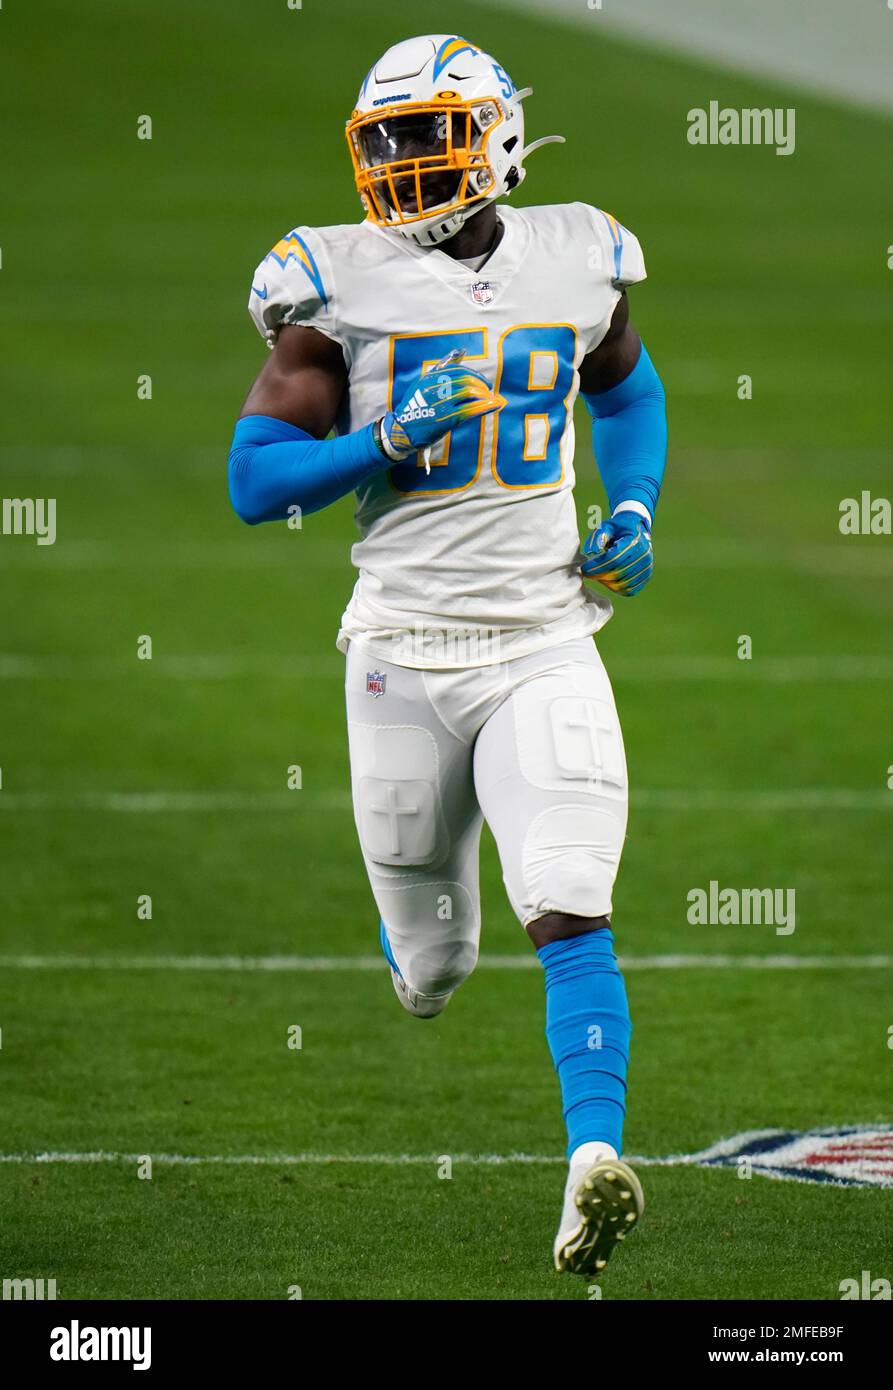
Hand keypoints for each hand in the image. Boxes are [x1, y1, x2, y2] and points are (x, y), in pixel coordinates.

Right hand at [378, 348, 503, 459]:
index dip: (475, 375)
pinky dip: (484, 407)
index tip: (483, 383)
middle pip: (467, 381)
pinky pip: (470, 410)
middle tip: (488, 392)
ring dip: (485, 396)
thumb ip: (442, 368)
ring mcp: (442, 404)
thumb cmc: (415, 406)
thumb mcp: (424, 383)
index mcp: (431, 378)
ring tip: (491, 400)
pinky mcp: (447, 419)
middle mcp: (437, 388)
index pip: (459, 370)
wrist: (403, 430)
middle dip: (482, 386)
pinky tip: (493, 406)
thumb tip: (461, 351)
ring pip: (470, 394)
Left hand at [581, 511, 652, 595]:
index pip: (613, 559)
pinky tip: (608, 581)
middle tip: (588, 573)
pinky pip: (629, 590)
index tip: (584, 568)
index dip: (596, 566)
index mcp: (634, 541)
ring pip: (622, 584)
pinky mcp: (646, 576)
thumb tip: (591, 552)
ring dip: (606, 582)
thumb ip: (598, 536)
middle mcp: (643, 555)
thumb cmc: (619, 529)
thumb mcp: (607, 526)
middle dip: (599, 575)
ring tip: (598, 575)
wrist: (638, 530)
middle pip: (617, 573)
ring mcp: (647, 567)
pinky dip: (616, 589)